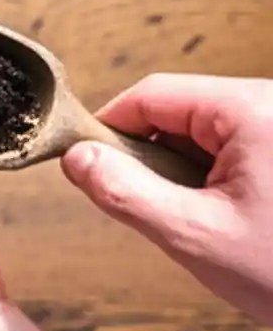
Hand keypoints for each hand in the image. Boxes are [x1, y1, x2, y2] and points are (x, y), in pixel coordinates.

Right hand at [63, 73, 272, 323]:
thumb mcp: (196, 236)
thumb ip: (126, 192)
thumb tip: (78, 159)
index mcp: (251, 110)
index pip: (151, 94)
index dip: (109, 125)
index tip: (84, 160)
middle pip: (180, 109)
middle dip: (153, 155)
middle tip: (151, 205)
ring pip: (209, 130)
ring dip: (188, 169)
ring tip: (202, 219)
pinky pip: (240, 145)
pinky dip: (220, 177)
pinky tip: (233, 217)